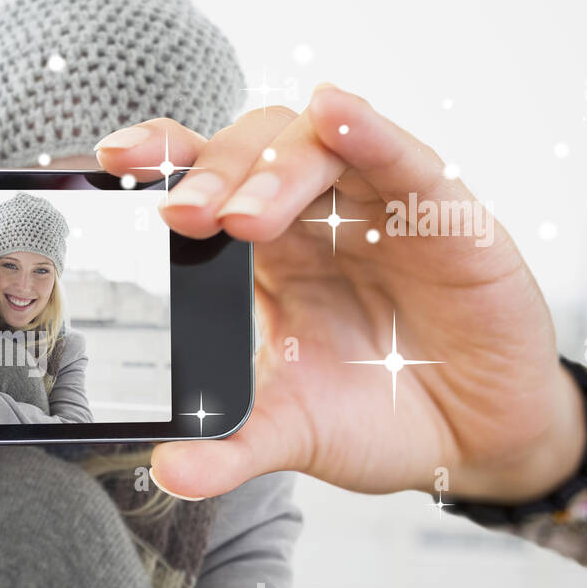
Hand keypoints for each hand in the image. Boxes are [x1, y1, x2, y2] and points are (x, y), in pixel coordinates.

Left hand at [96, 85, 586, 502]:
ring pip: (317, 145)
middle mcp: (317, 216)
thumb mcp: (294, 434)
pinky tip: (339, 116)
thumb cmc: (381, 415)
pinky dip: (370, 133)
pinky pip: (405, 158)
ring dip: (274, 168)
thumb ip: (231, 448)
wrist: (476, 441)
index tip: (111, 161)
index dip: (164, 160)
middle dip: (210, 174)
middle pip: (253, 151)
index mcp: (268, 254)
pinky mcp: (446, 216)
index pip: (208, 183)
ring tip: (242, 217)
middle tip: (181, 218)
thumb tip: (166, 471)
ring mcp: (380, 208)